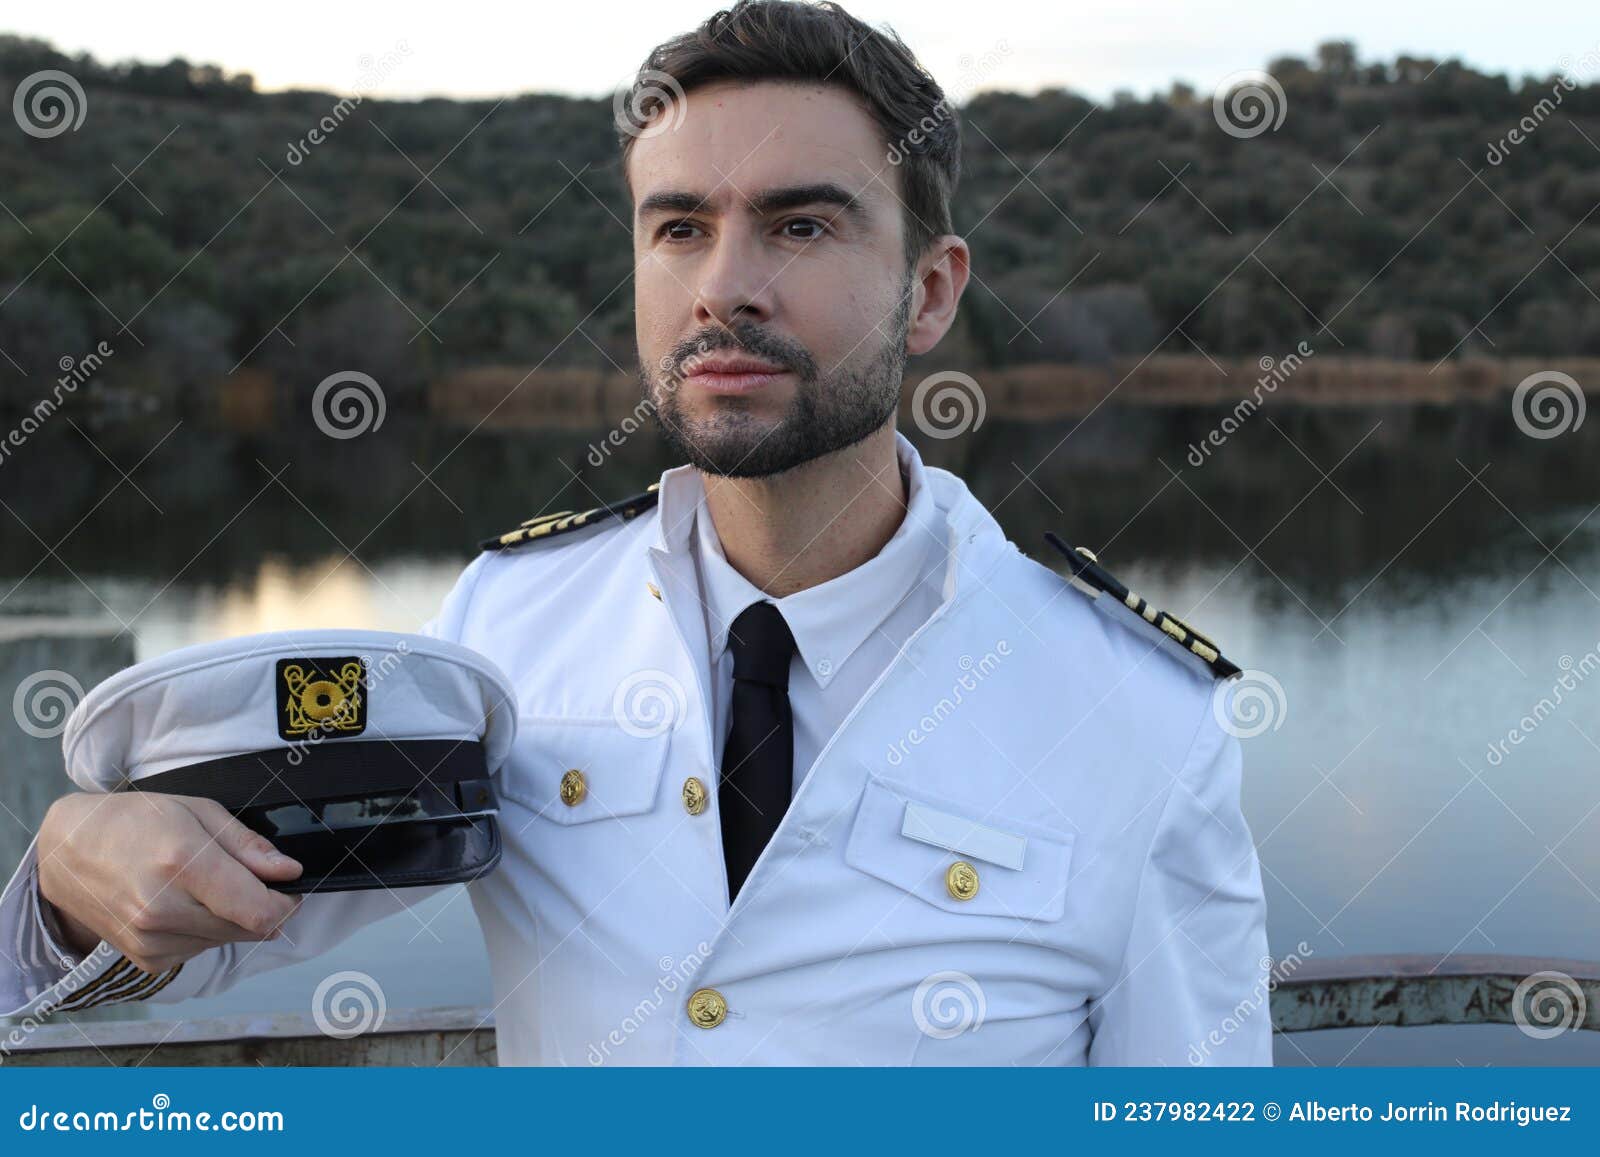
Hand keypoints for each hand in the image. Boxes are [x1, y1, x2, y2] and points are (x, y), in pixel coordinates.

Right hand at [36, 791, 303, 972]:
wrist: (68, 851)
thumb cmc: (134, 821)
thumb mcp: (197, 811)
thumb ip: (247, 845)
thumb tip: (288, 871)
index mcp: (182, 865)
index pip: (258, 911)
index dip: (285, 902)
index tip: (287, 886)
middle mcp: (163, 910)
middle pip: (249, 929)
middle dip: (262, 907)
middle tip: (246, 879)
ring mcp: (151, 940)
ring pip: (226, 941)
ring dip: (231, 919)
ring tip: (202, 885)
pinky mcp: (146, 959)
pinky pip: (200, 951)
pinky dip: (204, 931)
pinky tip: (183, 904)